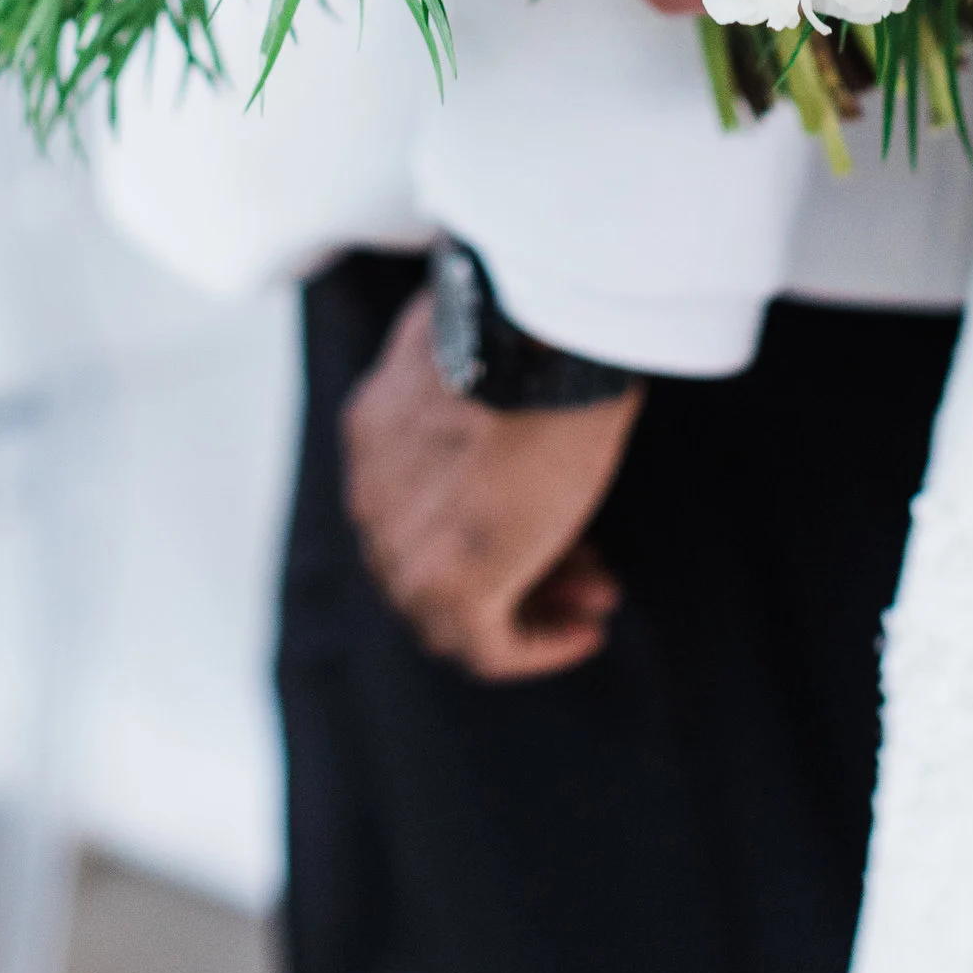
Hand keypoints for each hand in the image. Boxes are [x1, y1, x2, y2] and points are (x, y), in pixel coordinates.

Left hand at [340, 292, 643, 681]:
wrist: (537, 333)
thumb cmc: (528, 324)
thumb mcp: (485, 349)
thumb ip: (476, 380)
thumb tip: (513, 373)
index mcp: (375, 430)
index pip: (416, 505)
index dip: (483, 519)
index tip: (546, 517)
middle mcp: (373, 494)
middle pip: (433, 562)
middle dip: (511, 566)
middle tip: (585, 566)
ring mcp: (403, 546)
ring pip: (455, 612)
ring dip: (531, 607)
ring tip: (598, 597)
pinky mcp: (449, 586)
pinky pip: (485, 648)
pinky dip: (536, 647)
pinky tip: (584, 631)